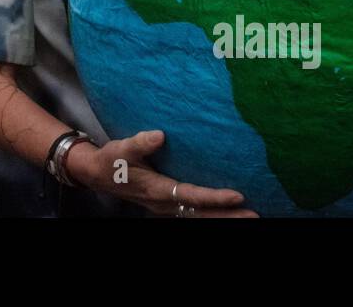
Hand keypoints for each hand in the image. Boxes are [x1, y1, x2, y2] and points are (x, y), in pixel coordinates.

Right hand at [67, 130, 256, 217]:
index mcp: (158, 191)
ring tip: (249, 216)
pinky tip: (225, 211)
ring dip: (223, 217)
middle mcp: (165, 203)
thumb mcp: (122, 149)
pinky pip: (193, 213)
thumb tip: (160, 135)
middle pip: (202, 214)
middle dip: (228, 216)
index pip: (192, 196)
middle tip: (256, 216)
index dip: (215, 197)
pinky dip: (211, 213)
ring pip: (199, 216)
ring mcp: (166, 207)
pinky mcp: (167, 203)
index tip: (238, 195)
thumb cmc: (112, 160)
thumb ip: (140, 142)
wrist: (97, 174)